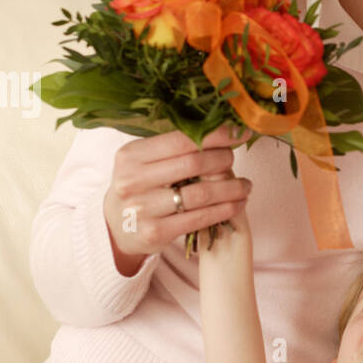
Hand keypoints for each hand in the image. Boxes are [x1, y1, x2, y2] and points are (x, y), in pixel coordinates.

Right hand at [103, 124, 252, 272]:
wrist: (117, 228)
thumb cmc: (140, 187)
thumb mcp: (144, 161)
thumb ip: (174, 147)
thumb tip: (221, 129)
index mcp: (131, 155)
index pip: (181, 139)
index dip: (215, 135)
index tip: (239, 132)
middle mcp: (132, 181)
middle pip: (193, 164)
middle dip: (223, 160)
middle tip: (235, 161)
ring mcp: (143, 209)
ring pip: (201, 194)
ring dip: (231, 188)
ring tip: (245, 185)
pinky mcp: (155, 233)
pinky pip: (200, 218)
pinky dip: (225, 209)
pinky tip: (237, 203)